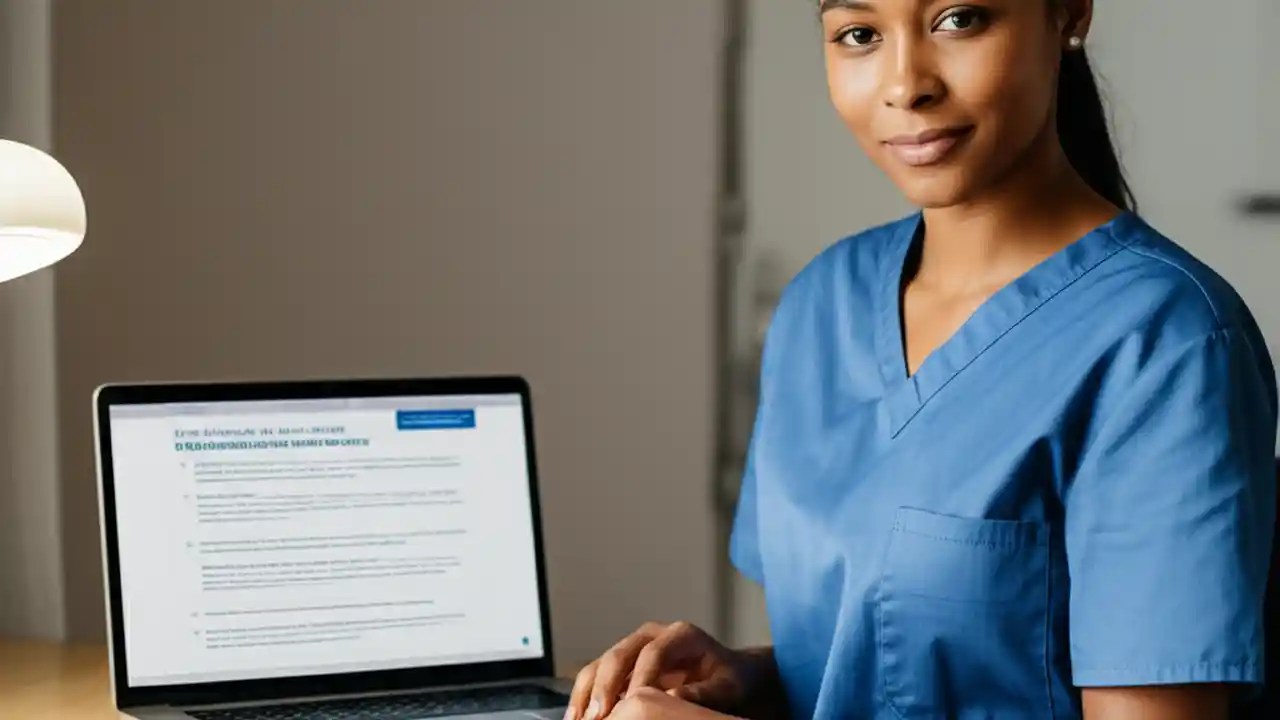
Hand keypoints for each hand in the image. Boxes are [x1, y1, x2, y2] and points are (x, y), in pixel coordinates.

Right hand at [565, 621, 773, 719]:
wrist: (729, 674)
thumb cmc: (729, 680)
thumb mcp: (726, 686)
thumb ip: (702, 691)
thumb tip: (670, 698)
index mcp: (680, 634)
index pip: (653, 653)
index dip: (640, 679)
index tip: (632, 705)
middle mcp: (653, 635)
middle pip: (620, 654)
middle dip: (606, 686)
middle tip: (599, 714)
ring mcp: (635, 648)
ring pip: (602, 662)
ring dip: (588, 691)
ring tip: (580, 719)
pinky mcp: (624, 664)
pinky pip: (598, 674)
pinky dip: (586, 695)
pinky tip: (578, 716)